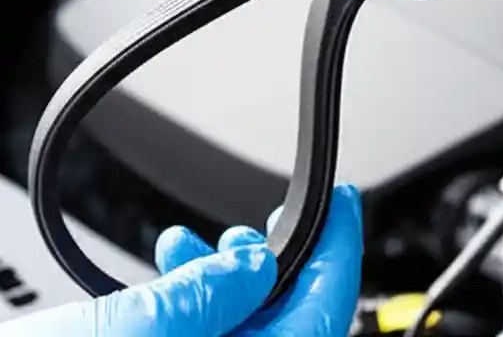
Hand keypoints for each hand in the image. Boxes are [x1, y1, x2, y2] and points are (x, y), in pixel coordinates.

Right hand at [0, 185, 361, 336]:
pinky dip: (195, 301)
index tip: (347, 206)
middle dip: (283, 264)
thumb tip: (254, 266)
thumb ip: (203, 297)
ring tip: (197, 241)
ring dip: (231, 278)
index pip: (323, 317)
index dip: (340, 255)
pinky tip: (170, 268)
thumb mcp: (127, 331)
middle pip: (288, 324)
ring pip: (244, 330)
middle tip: (276, 219)